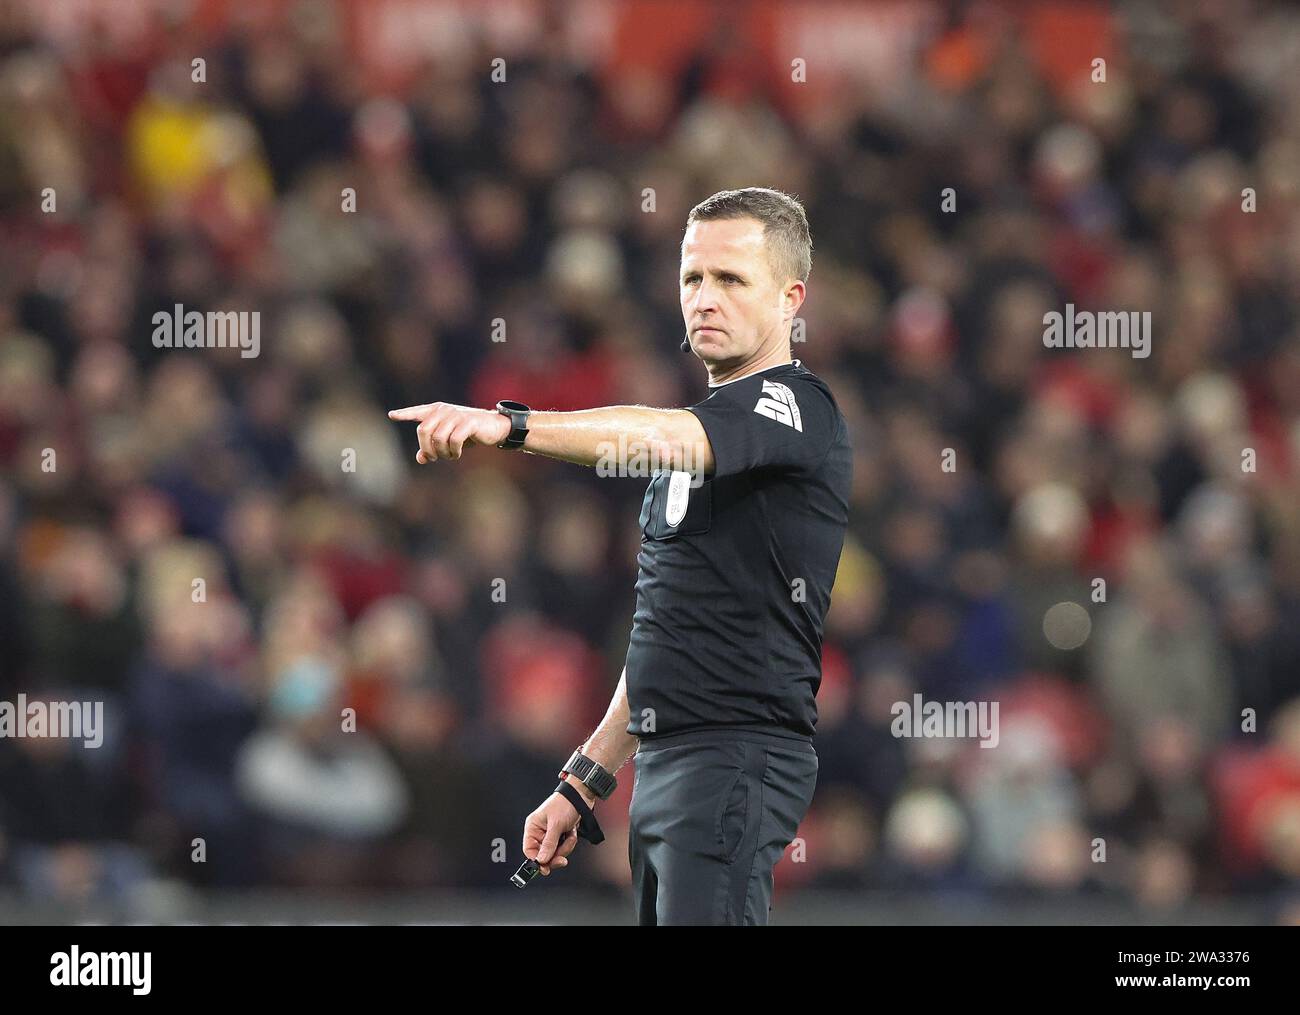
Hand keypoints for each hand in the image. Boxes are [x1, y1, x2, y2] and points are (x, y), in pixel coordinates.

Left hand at [387, 402, 512, 462]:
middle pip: (423, 431)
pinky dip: (453, 451)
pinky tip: (457, 454)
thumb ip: (433, 448)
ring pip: (437, 438)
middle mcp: (444, 410)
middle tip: (434, 458)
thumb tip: (420, 458)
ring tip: (450, 456)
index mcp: (437, 411)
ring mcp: (456, 415)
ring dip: (442, 453)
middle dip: (426, 448)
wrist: (495, 427)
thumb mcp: (449, 441)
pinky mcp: (467, 422)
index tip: (392, 415)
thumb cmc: (469, 433)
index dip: (404, 414)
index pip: (418, 412)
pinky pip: (453, 440)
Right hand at [522, 792, 583, 875]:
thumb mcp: (556, 825)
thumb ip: (549, 844)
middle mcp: (540, 832)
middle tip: (562, 858)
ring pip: (556, 853)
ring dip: (565, 846)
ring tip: (569, 835)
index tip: (545, 869)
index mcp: (533, 827)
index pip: (529, 850)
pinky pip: (564, 847)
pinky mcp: (561, 835)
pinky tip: (571, 832)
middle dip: (556, 855)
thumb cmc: (565, 803)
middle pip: (543, 855)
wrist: (582, 796)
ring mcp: (551, 835)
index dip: (536, 861)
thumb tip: (541, 860)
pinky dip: (570, 842)